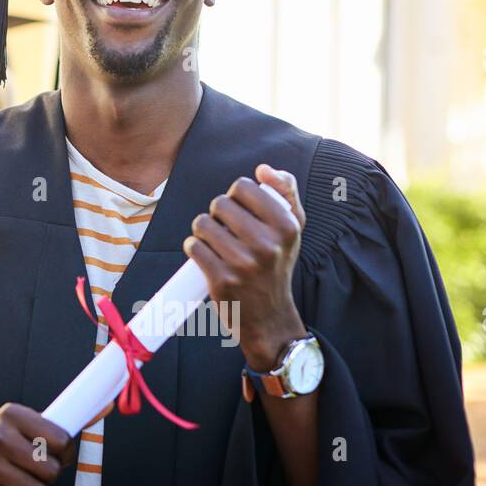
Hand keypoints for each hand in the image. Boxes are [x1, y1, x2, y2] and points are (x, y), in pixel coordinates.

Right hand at [0, 403, 74, 485]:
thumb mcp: (16, 427)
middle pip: (51, 469)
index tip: (57, 454)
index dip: (65, 452)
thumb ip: (54, 425)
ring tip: (18, 480)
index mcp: (10, 414)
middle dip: (48, 474)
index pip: (61, 439)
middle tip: (34, 469)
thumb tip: (105, 406)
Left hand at [184, 164, 307, 369]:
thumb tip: (263, 169)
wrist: (270, 317)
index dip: (237, 197)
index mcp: (287, 227)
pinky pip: (193, 247)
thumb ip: (284, 192)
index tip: (242, 213)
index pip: (243, 186)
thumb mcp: (292, 228)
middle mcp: (268, 245)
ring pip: (202, 224)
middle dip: (218, 215)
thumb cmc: (277, 264)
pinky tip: (206, 257)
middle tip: (228, 232)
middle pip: (220, 203)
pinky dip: (194, 248)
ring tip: (217, 244)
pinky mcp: (222, 281)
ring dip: (204, 232)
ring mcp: (244, 264)